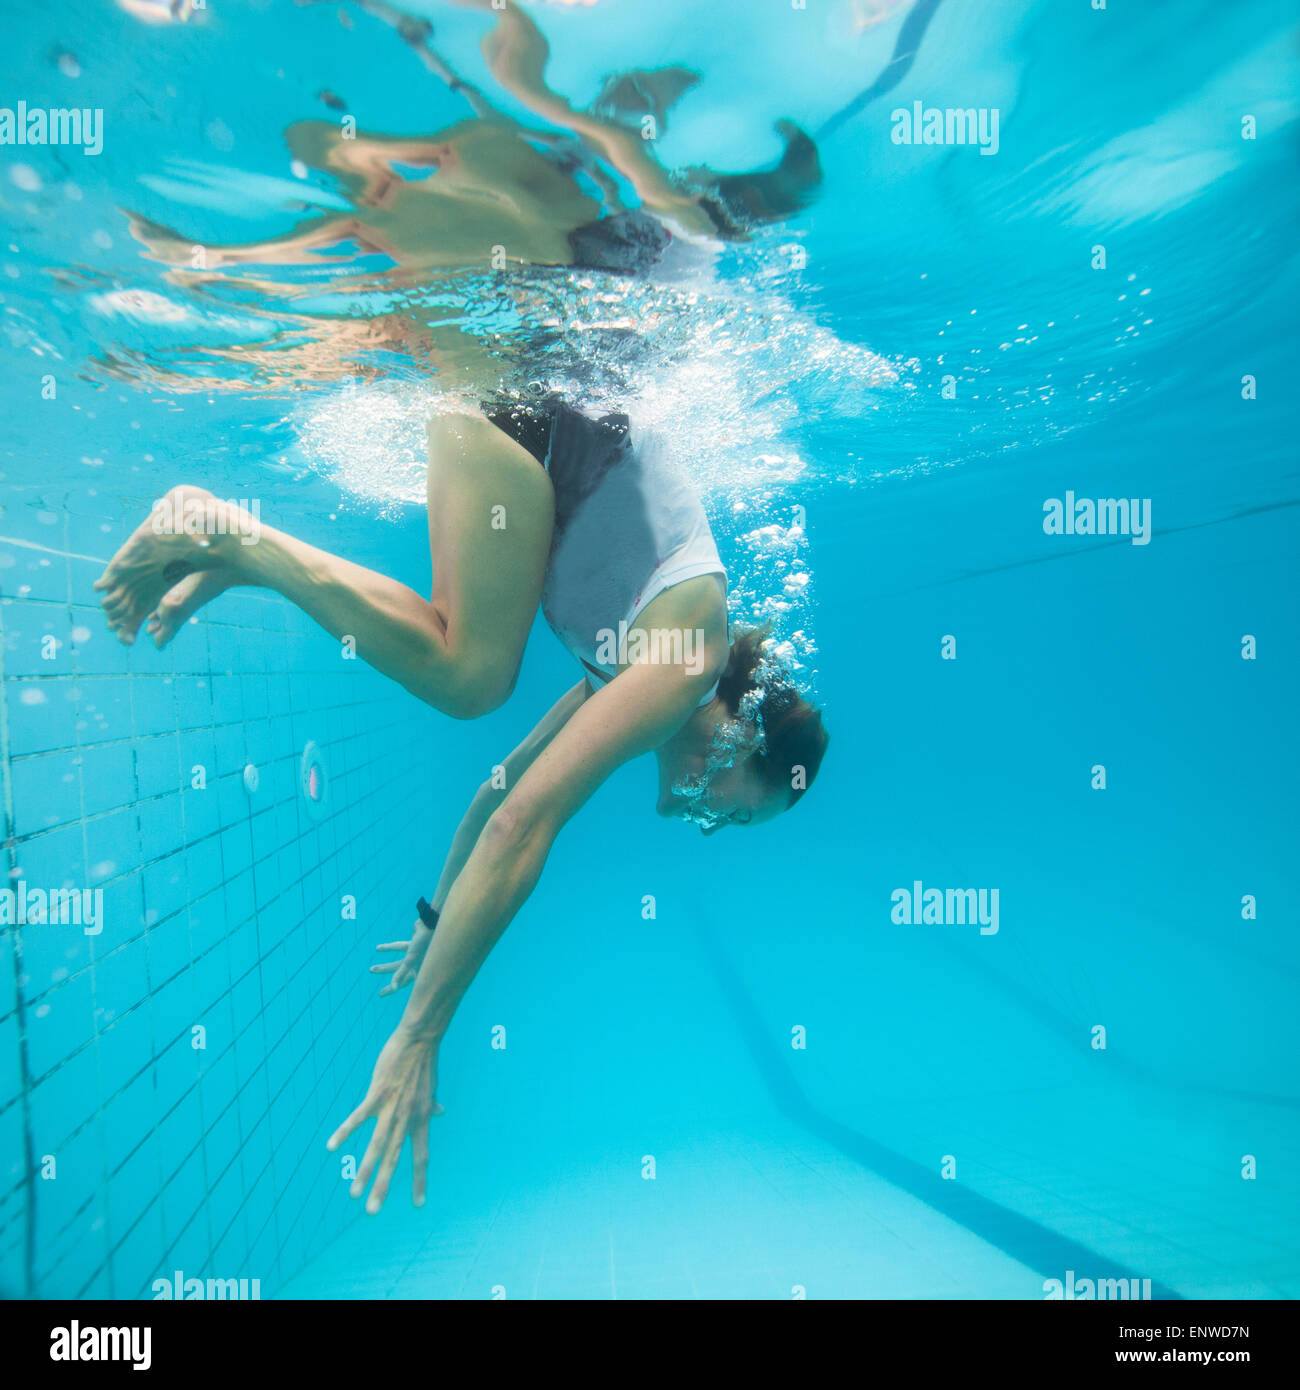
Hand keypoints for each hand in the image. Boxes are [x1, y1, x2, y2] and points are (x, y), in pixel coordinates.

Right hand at [327, 1027, 443, 1211]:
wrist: (420, 1040)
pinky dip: (344, 1132)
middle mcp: (408, 1119)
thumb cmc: (424, 1064)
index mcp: (422, 1119)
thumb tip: (441, 1111)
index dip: (419, 1180)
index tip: (418, 1204)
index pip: (421, 1156)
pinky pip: (358, 1118)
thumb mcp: (431, 1089)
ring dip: (364, 1171)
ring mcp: (392, 1108)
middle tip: (373, 1212)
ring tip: (354, 1194)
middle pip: (395, 1159)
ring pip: (376, 1146)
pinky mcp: (377, 1094)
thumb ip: (432, 1105)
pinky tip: (331, 1148)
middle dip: (383, 1186)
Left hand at [370, 918, 433, 995]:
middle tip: (372, 972)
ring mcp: (415, 955)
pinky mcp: (413, 945)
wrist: (431, 925)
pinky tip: (378, 948)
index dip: (392, 989)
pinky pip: (399, 947)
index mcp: (418, 971)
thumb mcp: (411, 960)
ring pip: (398, 961)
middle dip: (385, 972)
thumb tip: (393, 988)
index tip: (380, 994)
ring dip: (385, 964)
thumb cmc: (424, 945)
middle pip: (398, 972)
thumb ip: (401, 974)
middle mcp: (417, 965)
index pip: (402, 983)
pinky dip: (389, 948)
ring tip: (372, 968)